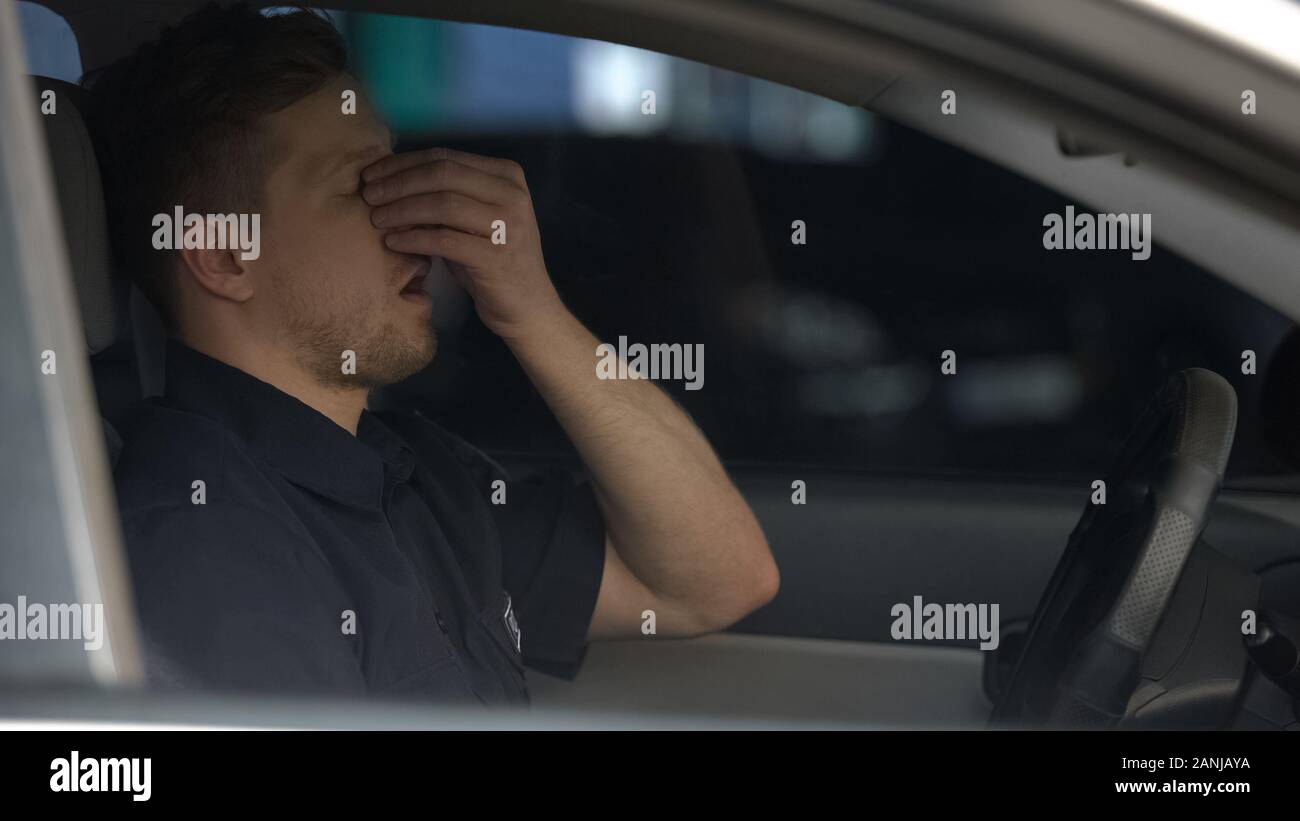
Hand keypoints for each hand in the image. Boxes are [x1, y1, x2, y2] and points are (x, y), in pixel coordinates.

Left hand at [362, 147, 564, 341]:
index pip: (445, 157)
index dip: (402, 163)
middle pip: (442, 174)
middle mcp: (512, 195)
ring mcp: (508, 226)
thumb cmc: (491, 259)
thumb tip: (389, 178)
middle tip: (368, 195)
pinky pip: (445, 240)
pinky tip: (393, 242)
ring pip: (443, 204)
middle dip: (398, 183)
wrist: (526, 305)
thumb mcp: (472, 219)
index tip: (371, 175)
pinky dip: (414, 238)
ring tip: (376, 219)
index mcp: (506, 175)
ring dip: (402, 210)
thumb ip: (445, 195)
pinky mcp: (497, 257)